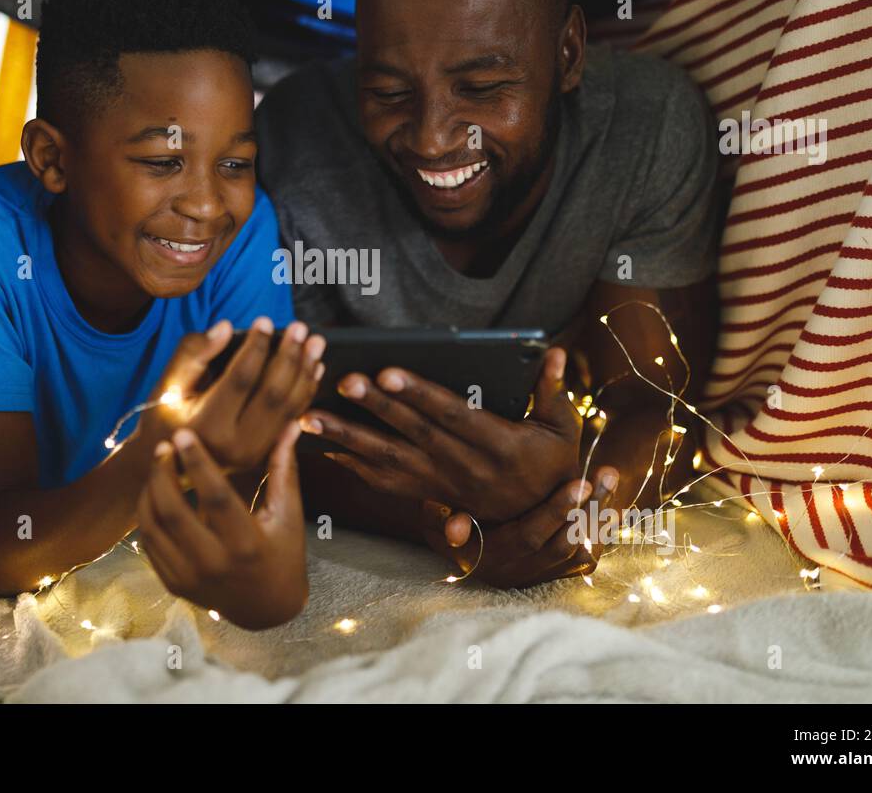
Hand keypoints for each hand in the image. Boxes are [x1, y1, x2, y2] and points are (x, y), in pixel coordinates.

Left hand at [136, 423, 308, 629]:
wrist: (266, 610)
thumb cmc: (284, 556)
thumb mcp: (289, 516)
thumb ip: (283, 470)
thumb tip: (291, 426)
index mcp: (246, 544)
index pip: (215, 496)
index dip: (197, 462)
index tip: (183, 434)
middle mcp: (214, 564)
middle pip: (173, 512)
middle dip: (162, 473)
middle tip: (164, 445)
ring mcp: (189, 578)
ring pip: (153, 527)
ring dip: (149, 491)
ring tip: (157, 465)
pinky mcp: (173, 584)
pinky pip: (149, 544)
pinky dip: (147, 515)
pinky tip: (154, 493)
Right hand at [139, 317, 324, 474]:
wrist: (171, 460)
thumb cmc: (165, 413)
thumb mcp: (169, 382)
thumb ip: (194, 352)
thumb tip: (225, 327)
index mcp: (206, 426)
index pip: (240, 380)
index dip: (255, 348)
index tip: (264, 321)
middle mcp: (234, 446)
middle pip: (272, 396)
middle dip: (290, 357)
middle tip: (301, 328)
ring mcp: (253, 455)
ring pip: (288, 409)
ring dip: (305, 373)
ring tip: (316, 343)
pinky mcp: (264, 455)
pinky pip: (291, 419)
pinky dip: (305, 392)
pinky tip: (313, 368)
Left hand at [306, 347, 579, 522]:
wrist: (541, 518)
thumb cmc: (553, 463)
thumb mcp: (563, 428)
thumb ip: (553, 390)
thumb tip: (556, 352)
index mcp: (498, 446)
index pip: (451, 415)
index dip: (418, 393)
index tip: (386, 370)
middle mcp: (465, 467)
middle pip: (412, 433)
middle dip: (374, 407)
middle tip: (341, 381)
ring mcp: (441, 483)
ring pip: (388, 460)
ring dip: (346, 439)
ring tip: (308, 419)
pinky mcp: (427, 492)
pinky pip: (384, 481)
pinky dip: (350, 464)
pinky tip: (320, 448)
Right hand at [423, 466, 620, 588]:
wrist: (459, 550)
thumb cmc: (444, 522)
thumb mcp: (435, 521)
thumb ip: (443, 519)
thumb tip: (455, 529)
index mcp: (492, 559)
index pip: (529, 537)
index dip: (555, 512)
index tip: (579, 483)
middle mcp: (519, 572)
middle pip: (562, 544)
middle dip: (588, 508)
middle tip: (607, 474)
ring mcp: (539, 575)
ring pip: (578, 551)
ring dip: (598, 515)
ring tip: (611, 478)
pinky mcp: (555, 574)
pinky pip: (585, 558)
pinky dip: (599, 532)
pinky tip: (614, 507)